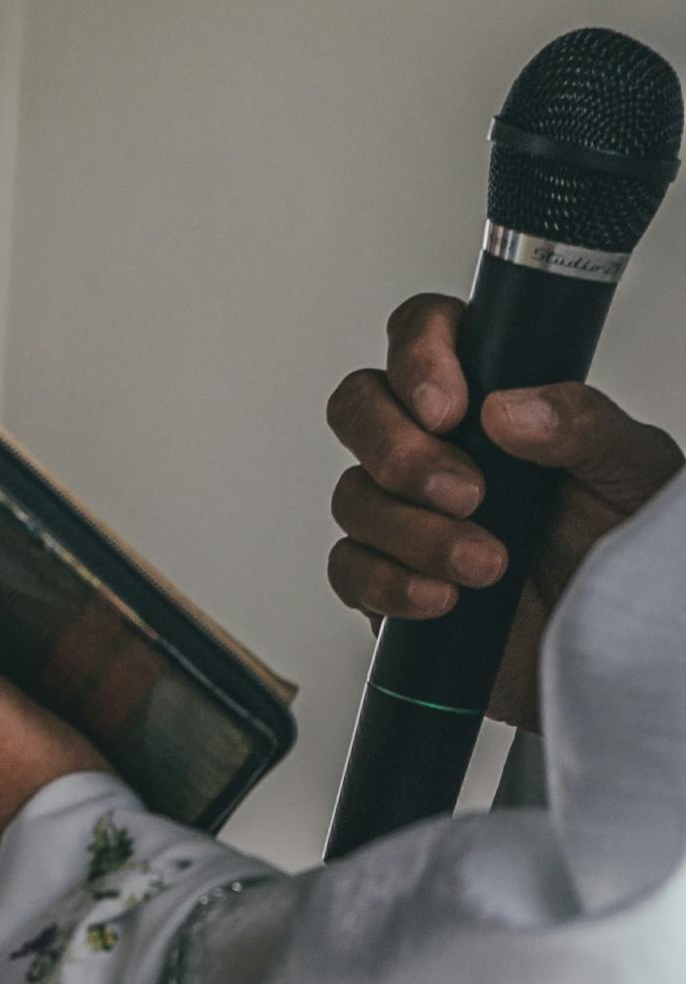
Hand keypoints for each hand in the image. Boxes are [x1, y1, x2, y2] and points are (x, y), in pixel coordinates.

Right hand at [326, 293, 680, 734]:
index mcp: (490, 397)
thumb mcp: (633, 469)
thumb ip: (583, 423)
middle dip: (398, 449)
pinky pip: (350, 569)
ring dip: (413, 530)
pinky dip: (391, 584)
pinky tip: (445, 599)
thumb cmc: (626, 550)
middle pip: (358, 406)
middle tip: (467, 492)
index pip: (423, 333)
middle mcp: (438, 446)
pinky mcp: (388, 582)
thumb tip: (508, 409)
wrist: (619, 650)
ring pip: (354, 495)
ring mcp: (405, 513)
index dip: (417, 356)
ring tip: (488, 563)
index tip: (449, 408)